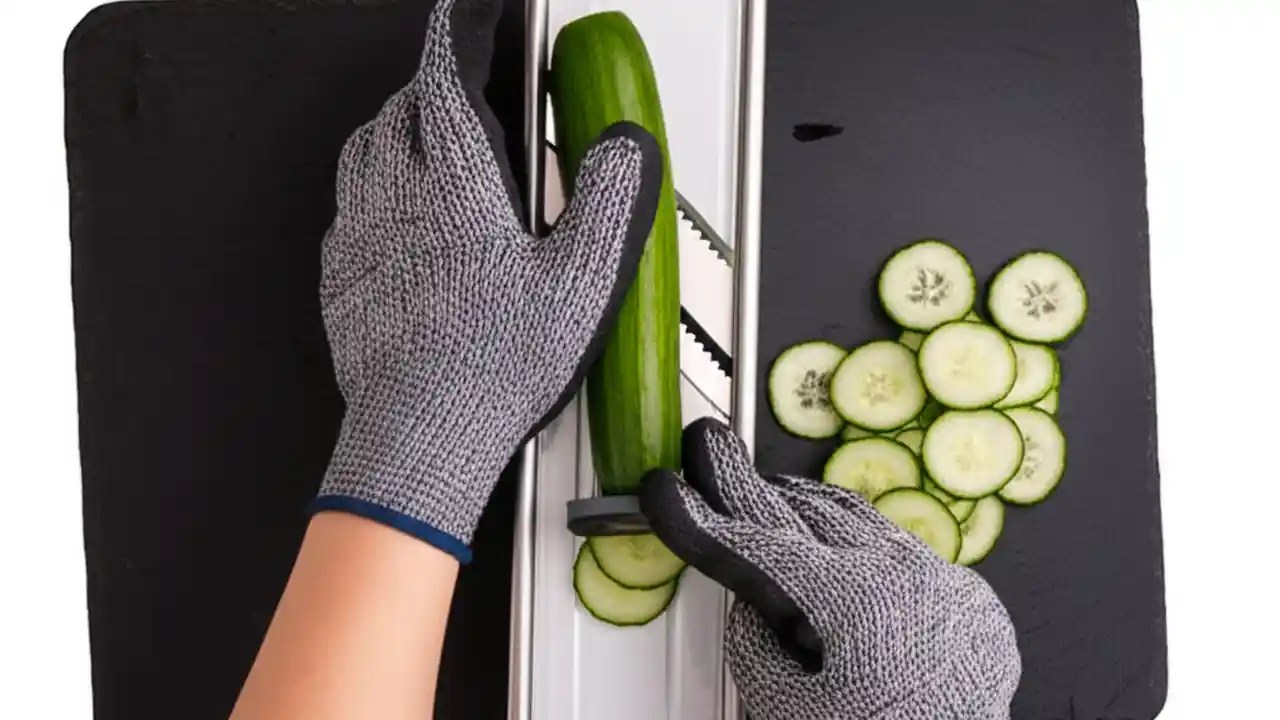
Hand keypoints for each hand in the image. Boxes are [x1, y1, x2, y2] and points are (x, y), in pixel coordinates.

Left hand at [315, 0, 660, 562]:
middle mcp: (396, 197)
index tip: (468, 13)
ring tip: (430, 145)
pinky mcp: (340, 274)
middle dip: (432, 88)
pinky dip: (373, 190)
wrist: (420, 434)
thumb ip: (605, 202)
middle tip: (464, 97)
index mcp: (456, 187)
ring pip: (366, 151)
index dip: (459, 33)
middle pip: (401, 109)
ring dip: (396, 132)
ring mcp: (360, 234)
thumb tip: (623, 146)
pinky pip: (348, 207)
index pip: (445, 77)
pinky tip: (400, 218)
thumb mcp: (577, 284)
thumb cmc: (493, 365)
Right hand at [641, 419, 1021, 719]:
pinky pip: (905, 552)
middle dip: (748, 488)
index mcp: (860, 602)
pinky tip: (836, 544)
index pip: (759, 544)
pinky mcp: (969, 601)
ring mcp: (945, 584)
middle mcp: (907, 577)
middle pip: (806, 513)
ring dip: (802, 506)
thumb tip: (754, 612)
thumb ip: (757, 650)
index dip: (705, 517)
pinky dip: (858, 541)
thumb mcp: (790, 713)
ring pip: (859, 520)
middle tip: (711, 456)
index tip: (671, 491)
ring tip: (763, 491)